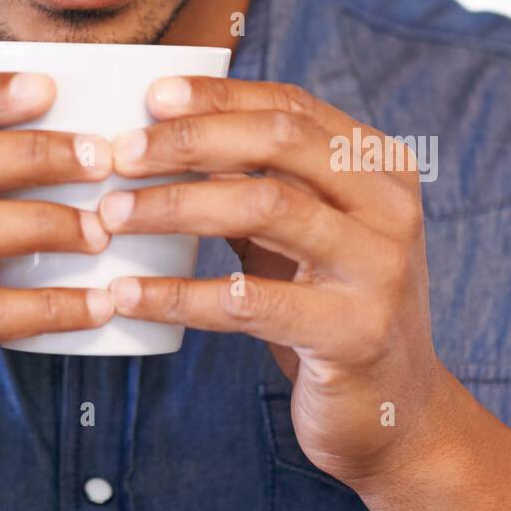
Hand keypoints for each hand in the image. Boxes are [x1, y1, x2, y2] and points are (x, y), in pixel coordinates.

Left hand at [96, 76, 455, 491]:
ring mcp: (379, 268)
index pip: (291, 106)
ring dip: (174, 205)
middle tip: (120, 153)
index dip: (219, 95)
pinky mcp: (354, 333)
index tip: (151, 97)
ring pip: (264, 207)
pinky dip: (177, 294)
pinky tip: (128, 293)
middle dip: (191, 139)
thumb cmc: (329, 306)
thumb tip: (158, 132)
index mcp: (379, 166)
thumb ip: (257, 179)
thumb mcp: (304, 232)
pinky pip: (247, 301)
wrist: (398, 416)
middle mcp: (389, 207)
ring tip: (111, 214)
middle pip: (279, 141)